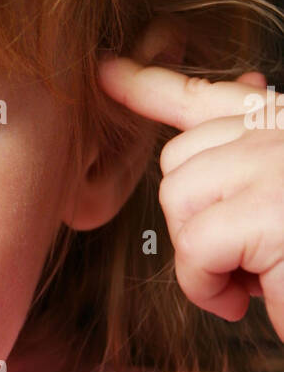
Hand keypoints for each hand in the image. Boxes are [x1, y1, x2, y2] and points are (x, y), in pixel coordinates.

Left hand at [96, 56, 283, 337]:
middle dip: (196, 225)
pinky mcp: (273, 214)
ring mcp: (282, 166)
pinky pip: (194, 247)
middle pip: (179, 164)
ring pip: (178, 203)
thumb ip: (251, 163)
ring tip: (255, 280)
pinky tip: (251, 301)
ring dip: (201, 261)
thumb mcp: (281, 209)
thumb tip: (240, 95)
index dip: (150, 84)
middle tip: (249, 260)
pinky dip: (208, 288)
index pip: (209, 97)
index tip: (106, 70)